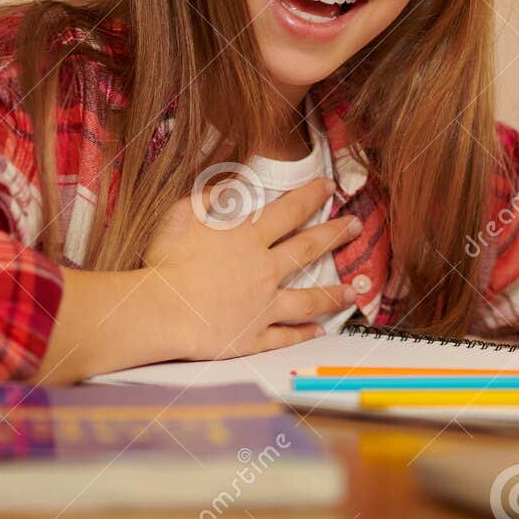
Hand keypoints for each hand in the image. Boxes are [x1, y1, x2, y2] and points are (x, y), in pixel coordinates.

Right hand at [142, 174, 360, 359]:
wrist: (161, 310)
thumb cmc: (166, 260)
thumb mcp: (182, 213)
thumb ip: (211, 196)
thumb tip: (235, 182)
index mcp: (248, 238)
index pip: (289, 210)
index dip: (311, 196)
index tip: (330, 186)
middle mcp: (264, 270)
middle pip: (308, 249)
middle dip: (336, 236)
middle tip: (357, 227)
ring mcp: (262, 306)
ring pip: (308, 298)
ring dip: (333, 293)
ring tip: (353, 291)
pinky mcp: (253, 336)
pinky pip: (285, 336)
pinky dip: (304, 334)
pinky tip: (319, 331)